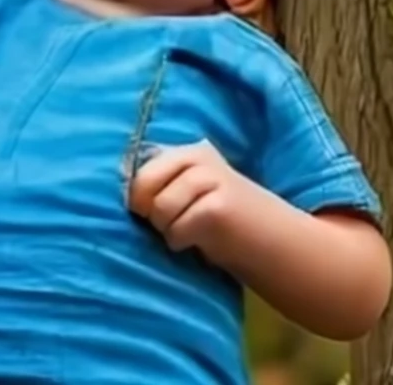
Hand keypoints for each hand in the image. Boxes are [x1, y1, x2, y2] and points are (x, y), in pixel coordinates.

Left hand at [128, 139, 248, 258]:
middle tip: (173, 223)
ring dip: (167, 230)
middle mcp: (199, 155)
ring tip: (190, 231)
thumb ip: (162, 182)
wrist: (274, 241)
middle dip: (149, 212)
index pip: (139, 166)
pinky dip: (181, 242)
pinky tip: (199, 242)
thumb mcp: (191, 191)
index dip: (136, 194)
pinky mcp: (217, 207)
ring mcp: (210, 178)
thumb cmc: (223, 222)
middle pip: (142, 185)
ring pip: (159, 209)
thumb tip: (118, 193)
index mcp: (188, 150)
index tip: (150, 210)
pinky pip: (176, 230)